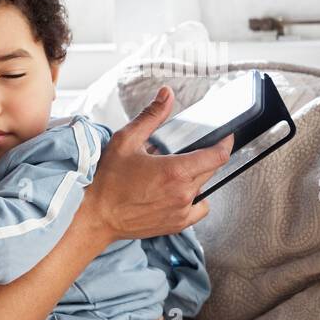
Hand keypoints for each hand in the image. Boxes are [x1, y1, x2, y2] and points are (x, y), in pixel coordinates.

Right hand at [84, 86, 233, 241]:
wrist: (95, 216)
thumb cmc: (107, 182)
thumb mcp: (125, 141)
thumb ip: (151, 117)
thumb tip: (166, 95)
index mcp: (175, 171)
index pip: (217, 155)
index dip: (225, 143)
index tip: (224, 138)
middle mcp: (183, 192)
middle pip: (211, 170)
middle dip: (204, 158)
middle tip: (184, 153)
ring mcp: (181, 210)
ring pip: (205, 188)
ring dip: (196, 178)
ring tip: (175, 175)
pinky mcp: (177, 223)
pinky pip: (200, 209)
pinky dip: (195, 200)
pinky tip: (178, 193)